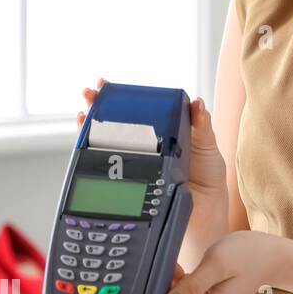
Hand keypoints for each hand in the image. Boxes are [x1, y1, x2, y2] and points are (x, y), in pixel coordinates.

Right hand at [79, 77, 229, 226]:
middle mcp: (145, 145)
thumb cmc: (208, 176)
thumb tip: (198, 102)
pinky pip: (107, 165)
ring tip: (84, 112)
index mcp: (163, 132)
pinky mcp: (131, 180)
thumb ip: (202, 126)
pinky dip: (94, 152)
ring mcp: (136, 162)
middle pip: (116, 121)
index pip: (138, 109)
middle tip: (90, 94)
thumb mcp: (207, 146)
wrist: (205, 209)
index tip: (106, 84)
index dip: (120, 97)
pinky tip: (86, 141)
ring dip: (91, 126)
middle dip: (98, 106)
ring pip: (107, 141)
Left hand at [155, 230, 284, 293]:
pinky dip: (177, 286)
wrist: (271, 257)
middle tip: (180, 267)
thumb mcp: (217, 264)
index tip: (170, 273)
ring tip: (188, 269)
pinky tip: (190, 273)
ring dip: (170, 286)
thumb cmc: (248, 255)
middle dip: (163, 289)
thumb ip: (190, 287)